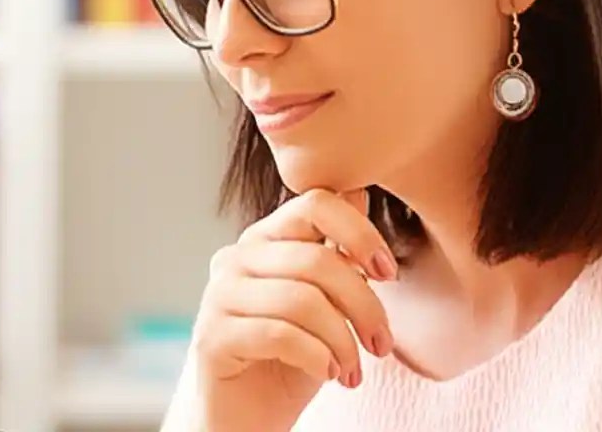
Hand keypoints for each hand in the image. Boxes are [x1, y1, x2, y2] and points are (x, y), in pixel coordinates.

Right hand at [190, 188, 397, 431]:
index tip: (388, 273)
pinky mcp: (212, 335)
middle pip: (316, 259)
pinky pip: (280, 334)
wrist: (245, 417)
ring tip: (354, 370)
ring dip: (343, 341)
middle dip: (364, 305)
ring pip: (302, 300)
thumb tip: (358, 191)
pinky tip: (329, 375)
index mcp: (266, 240)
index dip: (360, 232)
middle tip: (382, 344)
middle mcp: (237, 257)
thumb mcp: (326, 304)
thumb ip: (336, 253)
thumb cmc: (290, 359)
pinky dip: (318, 358)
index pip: (315, 203)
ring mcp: (219, 294)